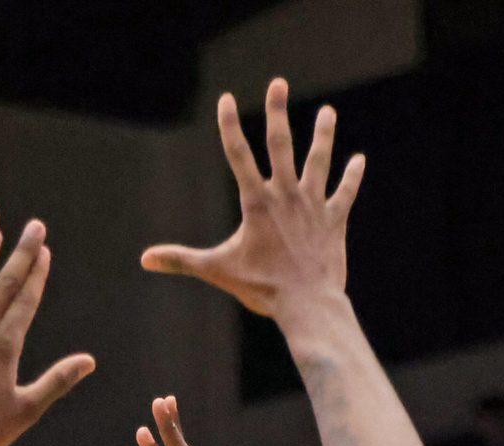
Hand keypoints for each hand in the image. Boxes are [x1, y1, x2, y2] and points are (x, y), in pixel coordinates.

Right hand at [141, 78, 364, 341]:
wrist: (307, 304)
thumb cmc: (262, 288)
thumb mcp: (217, 271)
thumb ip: (181, 260)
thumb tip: (145, 259)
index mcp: (256, 203)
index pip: (238, 155)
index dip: (229, 125)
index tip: (226, 99)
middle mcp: (285, 196)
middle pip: (280, 144)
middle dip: (277, 111)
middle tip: (278, 83)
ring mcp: (312, 206)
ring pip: (318, 162)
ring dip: (323, 135)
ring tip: (327, 113)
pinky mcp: (333, 221)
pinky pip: (344, 194)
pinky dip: (352, 177)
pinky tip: (359, 160)